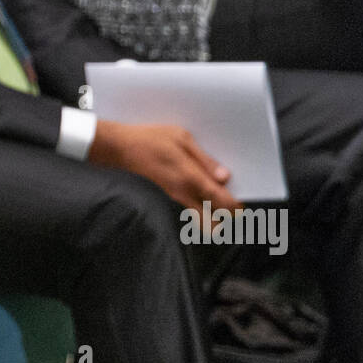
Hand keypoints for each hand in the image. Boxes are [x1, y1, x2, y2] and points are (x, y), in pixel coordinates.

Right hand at [88, 119, 241, 217]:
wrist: (120, 148)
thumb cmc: (150, 139)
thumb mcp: (183, 139)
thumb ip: (205, 161)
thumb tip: (225, 177)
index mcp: (190, 178)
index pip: (220, 202)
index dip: (235, 207)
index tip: (243, 206)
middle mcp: (183, 193)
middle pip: (209, 222)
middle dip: (223, 220)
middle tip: (234, 211)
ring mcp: (174, 196)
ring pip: (199, 216)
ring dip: (213, 212)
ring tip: (222, 198)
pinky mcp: (168, 194)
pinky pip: (190, 205)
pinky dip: (201, 204)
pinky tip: (205, 188)